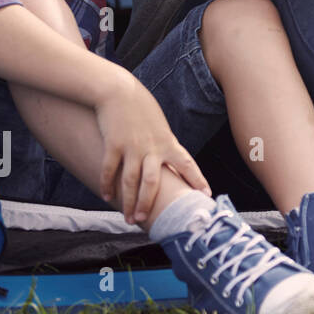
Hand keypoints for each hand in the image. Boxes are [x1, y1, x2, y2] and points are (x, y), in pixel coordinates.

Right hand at [95, 75, 209, 223]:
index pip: (187, 164)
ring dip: (129, 202)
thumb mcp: (160, 128)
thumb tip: (170, 167)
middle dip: (149, 204)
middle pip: (152, 182)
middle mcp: (152, 147)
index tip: (206, 196)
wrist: (120, 91)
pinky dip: (107, 185)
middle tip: (146, 221)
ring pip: (130, 181)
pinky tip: (107, 196)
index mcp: (168, 143)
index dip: (197, 180)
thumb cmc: (142, 110)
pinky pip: (109, 170)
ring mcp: (132, 147)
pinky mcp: (113, 144)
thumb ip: (165, 147)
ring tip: (129, 219)